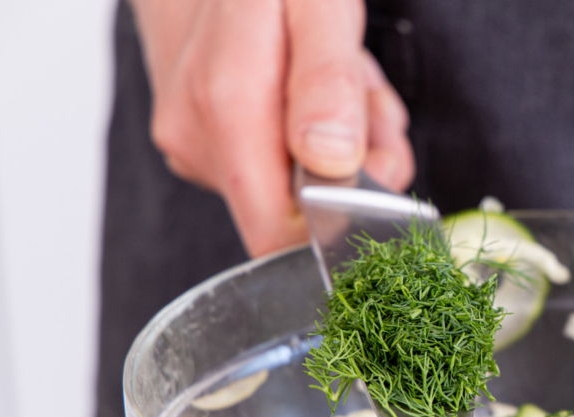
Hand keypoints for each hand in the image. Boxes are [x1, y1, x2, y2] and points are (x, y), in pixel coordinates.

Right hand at [130, 0, 414, 256]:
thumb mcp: (315, 4)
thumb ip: (325, 82)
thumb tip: (332, 161)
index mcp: (226, 112)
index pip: (279, 237)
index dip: (341, 220)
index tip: (376, 165)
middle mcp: (199, 141)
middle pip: (303, 210)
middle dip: (358, 163)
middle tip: (367, 98)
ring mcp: (197, 145)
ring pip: (300, 184)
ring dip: (345, 141)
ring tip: (342, 76)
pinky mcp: (206, 142)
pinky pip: (281, 162)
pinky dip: (318, 132)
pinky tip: (315, 84)